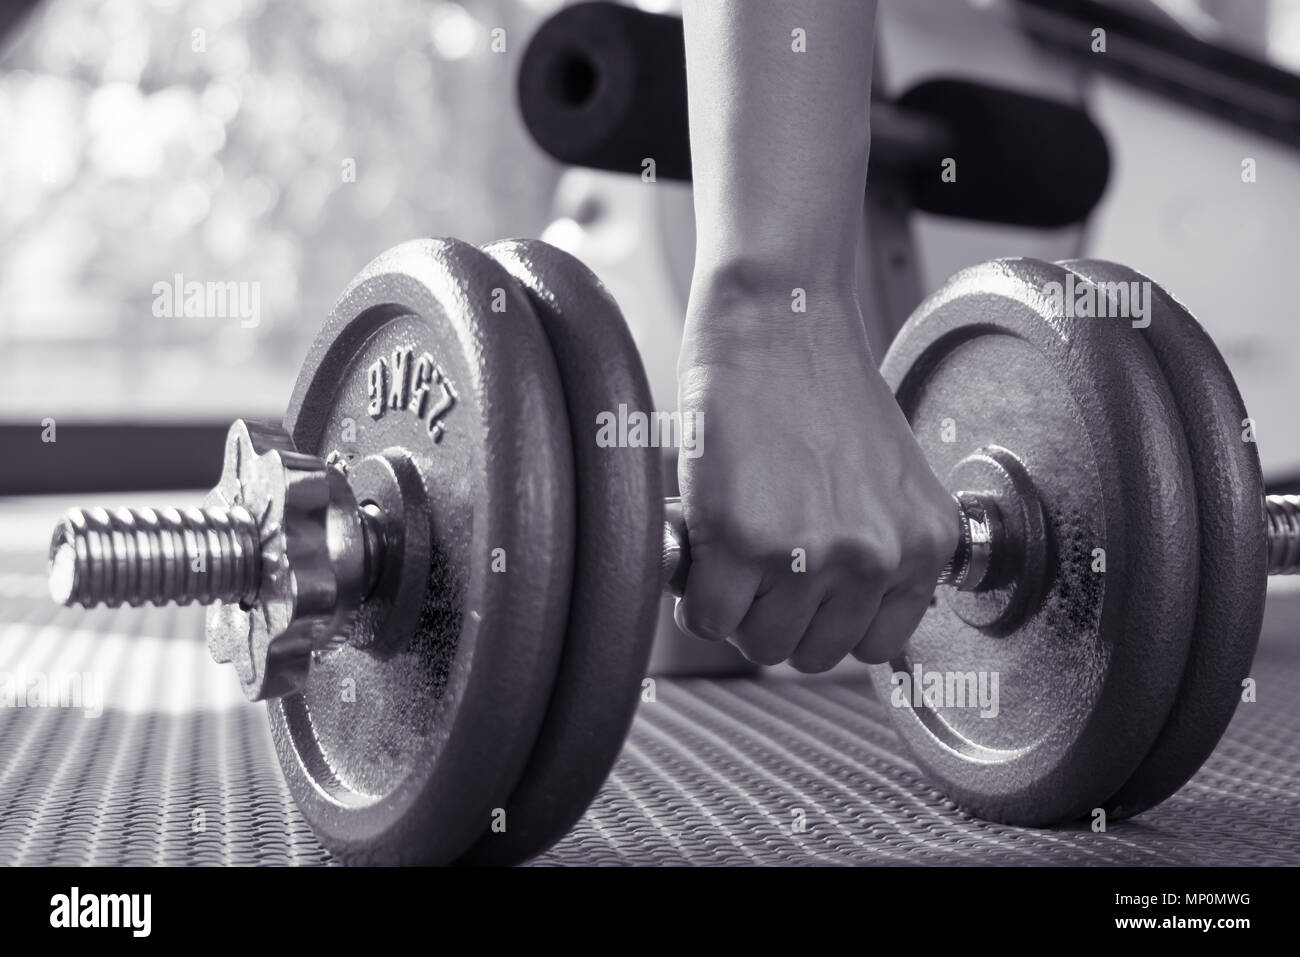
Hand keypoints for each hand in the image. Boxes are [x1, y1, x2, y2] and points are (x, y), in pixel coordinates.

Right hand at [675, 272, 956, 670]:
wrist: (779, 317)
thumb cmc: (820, 383)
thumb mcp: (886, 478)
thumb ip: (878, 547)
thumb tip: (833, 612)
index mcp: (925, 543)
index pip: (875, 645)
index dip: (826, 620)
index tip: (801, 592)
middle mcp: (878, 555)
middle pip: (813, 654)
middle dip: (775, 619)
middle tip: (754, 570)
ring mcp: (812, 553)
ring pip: (759, 644)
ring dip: (733, 610)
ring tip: (729, 553)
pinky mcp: (743, 539)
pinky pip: (707, 617)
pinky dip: (694, 594)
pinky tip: (702, 547)